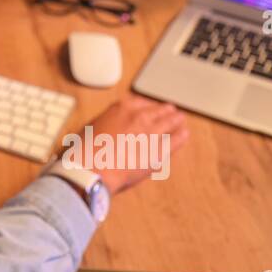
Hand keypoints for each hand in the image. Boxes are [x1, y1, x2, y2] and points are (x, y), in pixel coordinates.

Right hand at [62, 96, 189, 194]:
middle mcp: (139, 116)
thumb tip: (111, 127)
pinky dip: (181, 136)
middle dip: (164, 110)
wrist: (93, 168)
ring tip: (180, 119)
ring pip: (169, 121)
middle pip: (158, 109)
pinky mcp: (158, 151)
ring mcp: (151, 133)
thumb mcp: (93, 127)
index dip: (148, 106)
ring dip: (176, 119)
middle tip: (170, 111)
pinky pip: (175, 140)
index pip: (141, 102)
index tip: (150, 108)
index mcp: (121, 108)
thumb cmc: (87, 151)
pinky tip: (184, 134)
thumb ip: (108, 123)